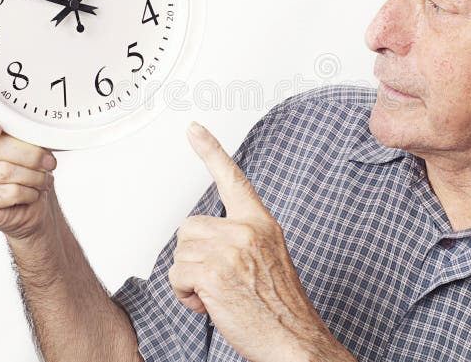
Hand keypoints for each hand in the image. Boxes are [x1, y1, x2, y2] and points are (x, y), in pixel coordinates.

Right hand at [0, 105, 57, 241]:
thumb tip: (31, 130)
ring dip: (34, 175)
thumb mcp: (23, 139)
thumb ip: (17, 130)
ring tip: (43, 176)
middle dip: (30, 154)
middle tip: (49, 161)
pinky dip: (30, 191)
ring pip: (5, 171)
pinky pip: (10, 192)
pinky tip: (33, 191)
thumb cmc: (24, 164)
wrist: (30, 200)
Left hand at [170, 122, 355, 361]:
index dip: (210, 151)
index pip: (233, 179)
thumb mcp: (268, 258)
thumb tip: (206, 240)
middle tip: (219, 281)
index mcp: (261, 223)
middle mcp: (245, 230)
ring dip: (190, 278)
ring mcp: (229, 249)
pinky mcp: (212, 271)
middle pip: (188, 227)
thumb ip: (241, 239)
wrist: (293, 340)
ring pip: (180, 253)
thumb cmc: (280, 307)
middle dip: (194, 256)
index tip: (194, 128)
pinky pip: (177, 275)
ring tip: (220, 295)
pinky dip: (187, 295)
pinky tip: (212, 304)